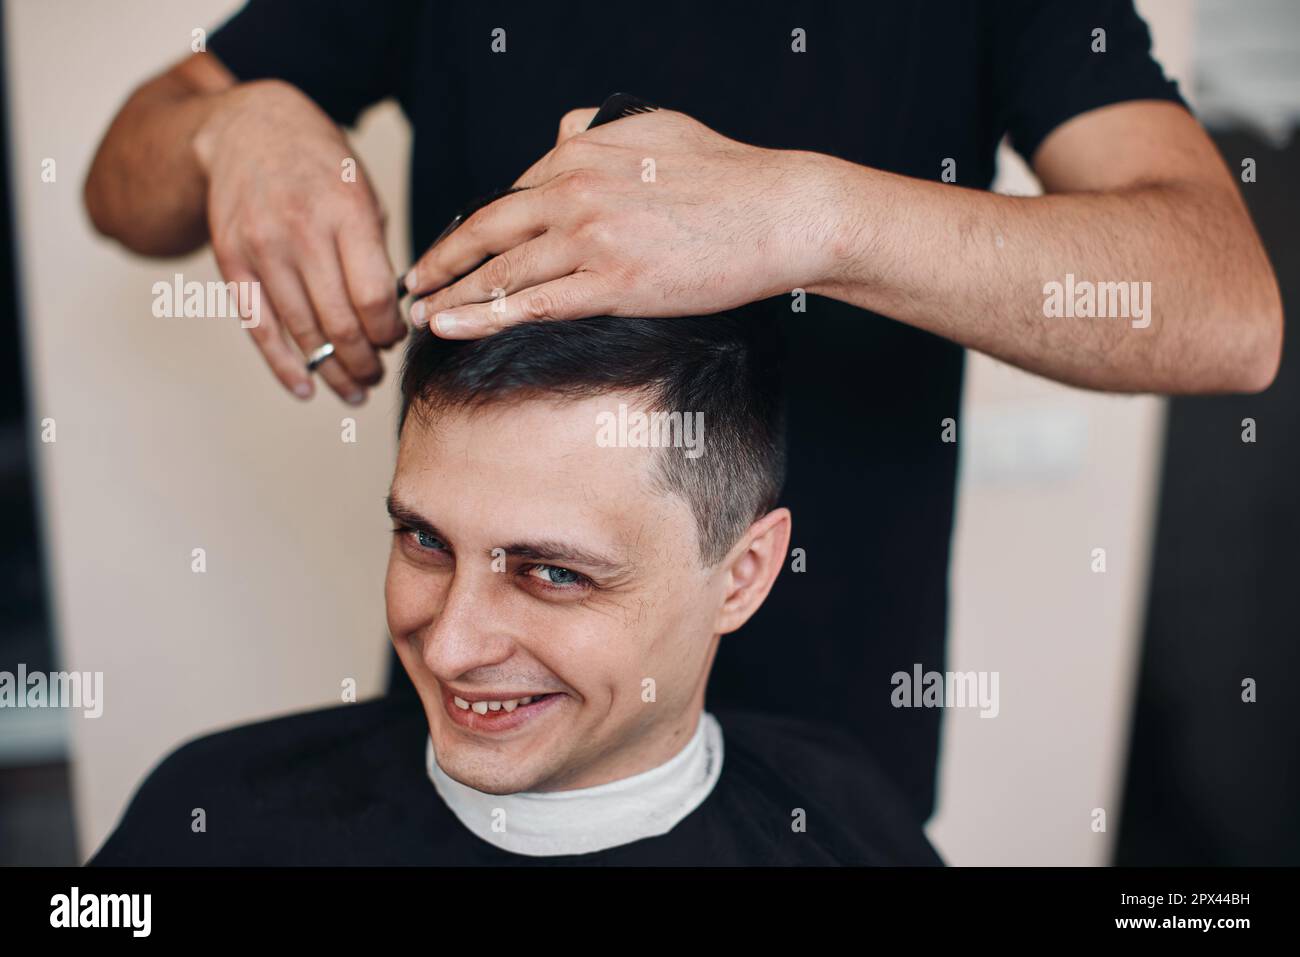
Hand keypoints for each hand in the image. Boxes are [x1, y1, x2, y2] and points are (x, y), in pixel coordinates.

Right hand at [194, 80, 405, 401]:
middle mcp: (301, 232)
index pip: (373, 298)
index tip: (394, 340)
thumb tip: (390, 316)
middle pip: (339, 322)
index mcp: (346, 212)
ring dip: (332, 370)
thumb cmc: (319, 165)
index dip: (388, 332)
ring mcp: (261, 248)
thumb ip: (375, 253)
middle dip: (364, 361)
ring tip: (353, 388)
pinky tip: (305, 388)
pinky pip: (259, 327)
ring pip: (302, 332)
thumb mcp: (363, 193)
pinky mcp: (231, 262)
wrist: (248, 129)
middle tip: (376, 376)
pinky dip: (284, 366)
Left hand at [403, 108, 836, 336]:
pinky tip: (453, 327)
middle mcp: (574, 186)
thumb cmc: (727, 173)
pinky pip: (534, 303)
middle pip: (486, 227)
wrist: (779, 213)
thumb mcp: (655, 127)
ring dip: (452, 296)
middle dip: (442, 260)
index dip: (474, 229)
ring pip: (502, 270)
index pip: (510, 193)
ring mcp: (591, 236)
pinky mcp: (613, 282)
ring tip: (421, 315)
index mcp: (581, 146)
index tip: (453, 252)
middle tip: (413, 284)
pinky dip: (485, 316)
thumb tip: (563, 126)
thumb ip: (599, 127)